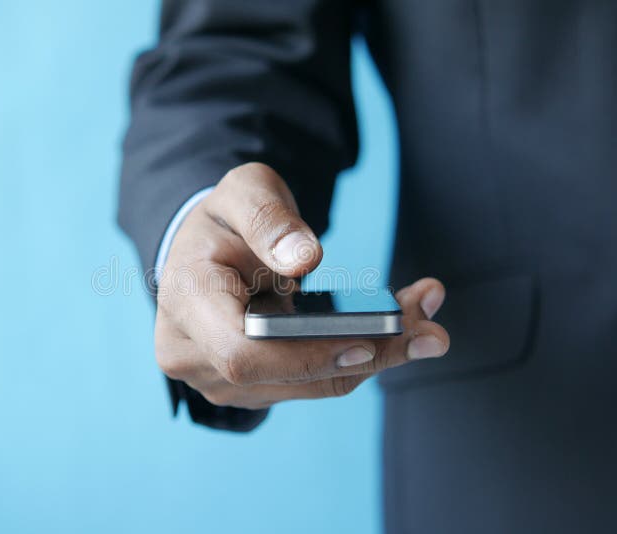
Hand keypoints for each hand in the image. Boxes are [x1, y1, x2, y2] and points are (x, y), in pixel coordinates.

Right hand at [155, 163, 449, 409]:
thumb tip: (304, 258)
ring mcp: (220, 380)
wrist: (205, 253)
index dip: (306, 355)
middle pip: (286, 376)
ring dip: (374, 356)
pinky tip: (396, 331)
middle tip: (429, 327)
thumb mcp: (242, 192)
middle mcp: (194, 355)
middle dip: (365, 353)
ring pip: (308, 386)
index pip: (242, 353)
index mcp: (187, 304)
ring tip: (424, 319)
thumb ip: (267, 218)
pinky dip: (356, 359)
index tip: (367, 340)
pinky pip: (310, 383)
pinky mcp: (250, 388)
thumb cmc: (223, 220)